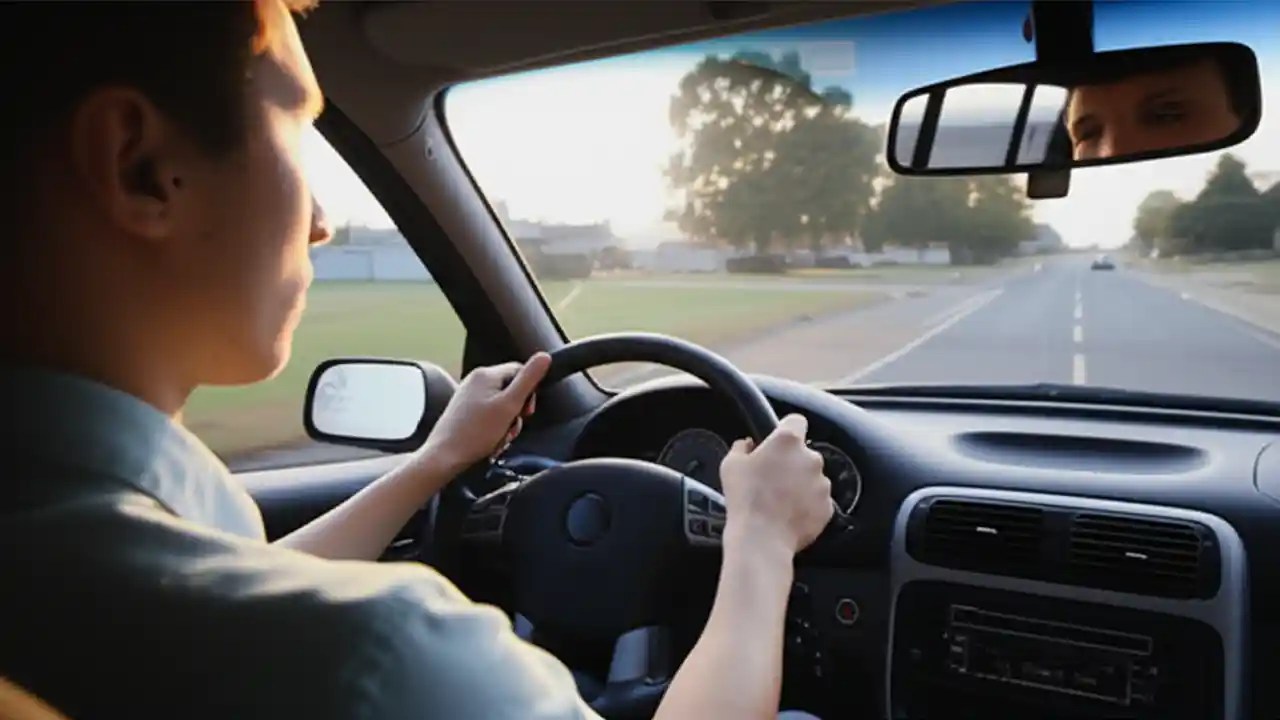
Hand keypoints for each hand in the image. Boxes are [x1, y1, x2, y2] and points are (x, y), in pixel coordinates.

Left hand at [418, 353, 550, 471]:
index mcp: (485, 374)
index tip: (527, 413)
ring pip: (500, 404)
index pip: (520, 371)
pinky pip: (488, 414)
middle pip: (510, 389)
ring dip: (506, 423)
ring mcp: (467, 396)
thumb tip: (545, 356)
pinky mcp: (464, 411)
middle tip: (511, 428)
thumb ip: (529, 380)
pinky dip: (494, 427)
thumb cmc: (477, 432)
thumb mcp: (510, 405)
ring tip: (499, 438)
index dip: (529, 392)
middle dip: (516, 411)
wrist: (445, 456)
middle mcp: (475, 380)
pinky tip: (490, 440)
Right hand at [718, 414, 832, 554]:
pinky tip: (788, 514)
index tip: (778, 441)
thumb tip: (747, 445)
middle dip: (791, 462)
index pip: (796, 421)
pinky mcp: (828, 507)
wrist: (762, 538)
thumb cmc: (745, 499)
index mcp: (787, 441)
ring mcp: (822, 483)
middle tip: (772, 478)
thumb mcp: (731, 465)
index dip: (786, 429)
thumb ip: (742, 447)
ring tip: (779, 500)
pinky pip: (818, 501)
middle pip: (804, 453)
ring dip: (800, 484)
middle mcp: (811, 458)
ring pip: (812, 478)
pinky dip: (807, 505)